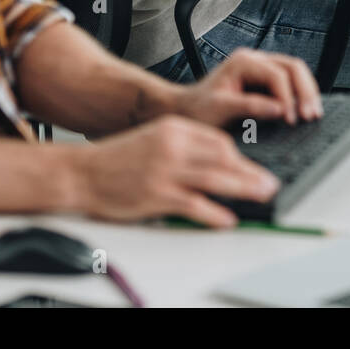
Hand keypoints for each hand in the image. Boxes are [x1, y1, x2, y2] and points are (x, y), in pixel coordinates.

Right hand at [68, 115, 279, 227]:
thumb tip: (216, 162)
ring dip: (244, 189)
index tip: (252, 166)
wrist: (80, 172)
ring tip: (261, 196)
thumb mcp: (153, 139)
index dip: (240, 156)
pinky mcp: (157, 195)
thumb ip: (182, 147)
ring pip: (216, 179)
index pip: (218, 140)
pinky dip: (215, 213)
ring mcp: (165, 171)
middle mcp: (172, 146)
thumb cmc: (116, 159)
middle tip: (269, 183)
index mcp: (173, 129)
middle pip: (224, 157)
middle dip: (251, 172)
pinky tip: (228, 219)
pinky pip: (195, 205)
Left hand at [174, 47, 322, 127]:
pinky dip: (300, 96)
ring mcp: (261, 69)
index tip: (291, 119)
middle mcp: (254, 60)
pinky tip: (304, 111)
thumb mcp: (220, 109)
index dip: (287, 96)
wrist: (186, 111)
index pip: (276, 74)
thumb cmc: (198, 110)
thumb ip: (249, 107)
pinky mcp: (265, 82)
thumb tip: (279, 109)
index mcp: (242, 62)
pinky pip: (291, 83)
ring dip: (307, 93)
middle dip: (305, 91)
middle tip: (311, 115)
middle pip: (293, 67)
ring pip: (296, 73)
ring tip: (313, 114)